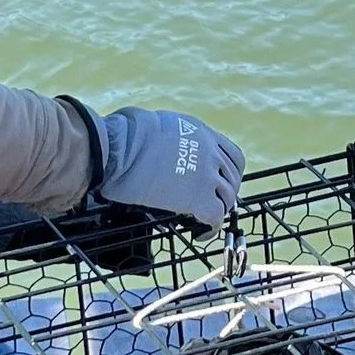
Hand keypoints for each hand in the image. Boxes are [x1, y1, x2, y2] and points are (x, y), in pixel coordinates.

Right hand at [91, 106, 244, 228]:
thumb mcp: (160, 123)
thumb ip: (172, 135)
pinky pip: (215, 216)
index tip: (221, 180)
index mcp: (201, 133)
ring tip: (205, 218)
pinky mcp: (198, 197)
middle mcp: (210, 152)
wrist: (121, 148)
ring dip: (218, 209)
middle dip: (226, 191)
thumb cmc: (127, 132)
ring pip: (227, 198)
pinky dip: (211, 227)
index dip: (229, 171)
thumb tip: (159, 144)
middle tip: (214, 202)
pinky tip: (200, 232)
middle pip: (233, 177)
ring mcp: (207, 175)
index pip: (232, 155)